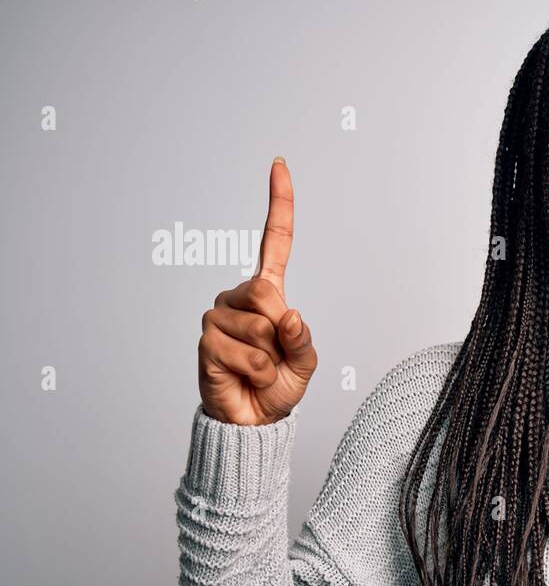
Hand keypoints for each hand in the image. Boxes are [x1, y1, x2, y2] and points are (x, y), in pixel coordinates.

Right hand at [198, 157, 317, 424]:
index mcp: (269, 294)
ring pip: (256, 326)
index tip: (279, 165)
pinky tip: (245, 376)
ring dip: (269, 357)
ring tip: (259, 369)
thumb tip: (288, 316)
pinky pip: (243, 352)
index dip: (279, 204)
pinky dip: (255, 371)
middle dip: (279, 329)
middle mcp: (240, 299)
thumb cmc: (278, 386)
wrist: (253, 419)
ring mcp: (219, 317)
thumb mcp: (305, 362)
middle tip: (274, 353)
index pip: (275, 242)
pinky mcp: (206, 341)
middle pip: (266, 292)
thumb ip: (302, 339)